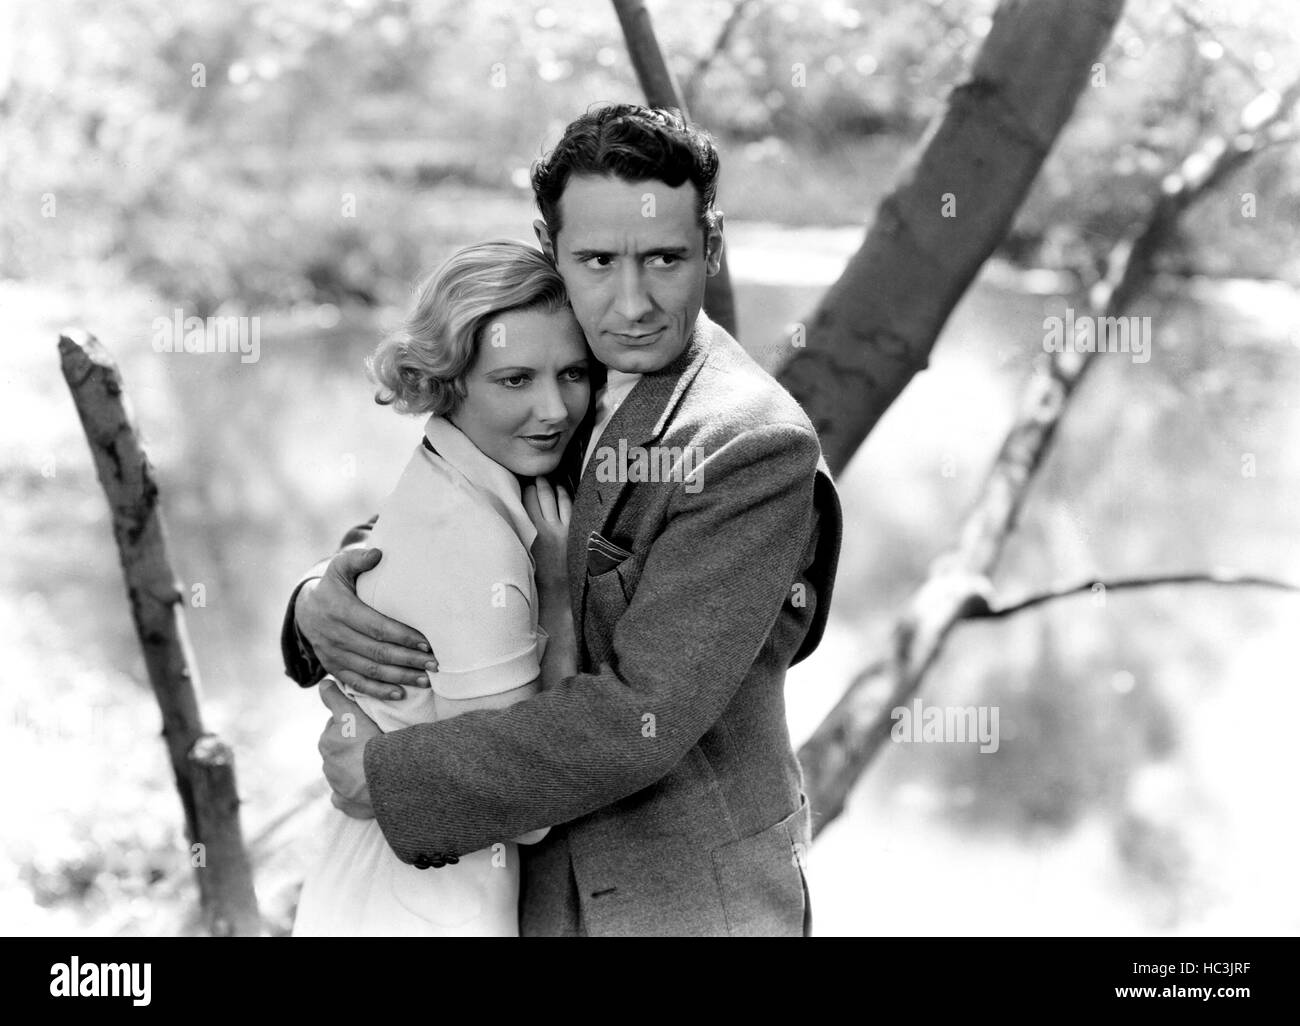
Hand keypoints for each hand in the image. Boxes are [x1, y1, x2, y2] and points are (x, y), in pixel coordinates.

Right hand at [295, 547, 435, 699]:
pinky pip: (356, 683)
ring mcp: (332, 654)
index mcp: (338, 608)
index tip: (426, 642)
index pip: (375, 626)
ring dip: (399, 677)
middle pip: (376, 652)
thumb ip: (358, 559)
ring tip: (426, 679)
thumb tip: (378, 553)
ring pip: (369, 670)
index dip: (401, 636)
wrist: (306, 609)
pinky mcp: (333, 668)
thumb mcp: (340, 567)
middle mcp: (334, 634)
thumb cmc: (335, 585)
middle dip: (408, 660)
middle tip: (435, 663)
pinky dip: (378, 691)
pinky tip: (400, 693)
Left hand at [317, 679, 379, 818]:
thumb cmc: (370, 743)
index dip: (351, 725)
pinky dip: (350, 793)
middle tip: (373, 744)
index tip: (366, 727)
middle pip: (339, 750)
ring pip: (343, 772)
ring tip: (375, 765)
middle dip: (351, 747)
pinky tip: (363, 789)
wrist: (384, 778)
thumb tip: (323, 684)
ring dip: (354, 768)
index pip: (336, 728)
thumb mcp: (352, 714)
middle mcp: (327, 763)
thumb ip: (335, 698)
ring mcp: (335, 785)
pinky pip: (343, 797)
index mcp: (328, 741)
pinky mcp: (344, 802)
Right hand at [523, 477, 570, 590]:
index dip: (523, 492)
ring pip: (556, 498)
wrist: (556, 590)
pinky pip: (569, 506)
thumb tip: (507, 518)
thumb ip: (517, 534)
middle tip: (534, 479)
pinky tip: (561, 491)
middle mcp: (546, 527)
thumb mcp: (520, 553)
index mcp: (530, 533)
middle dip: (537, 485)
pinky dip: (564, 496)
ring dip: (550, 487)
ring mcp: (562, 528)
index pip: (525, 502)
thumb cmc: (535, 575)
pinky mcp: (574, 531)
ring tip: (546, 481)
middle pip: (540, 496)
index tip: (521, 487)